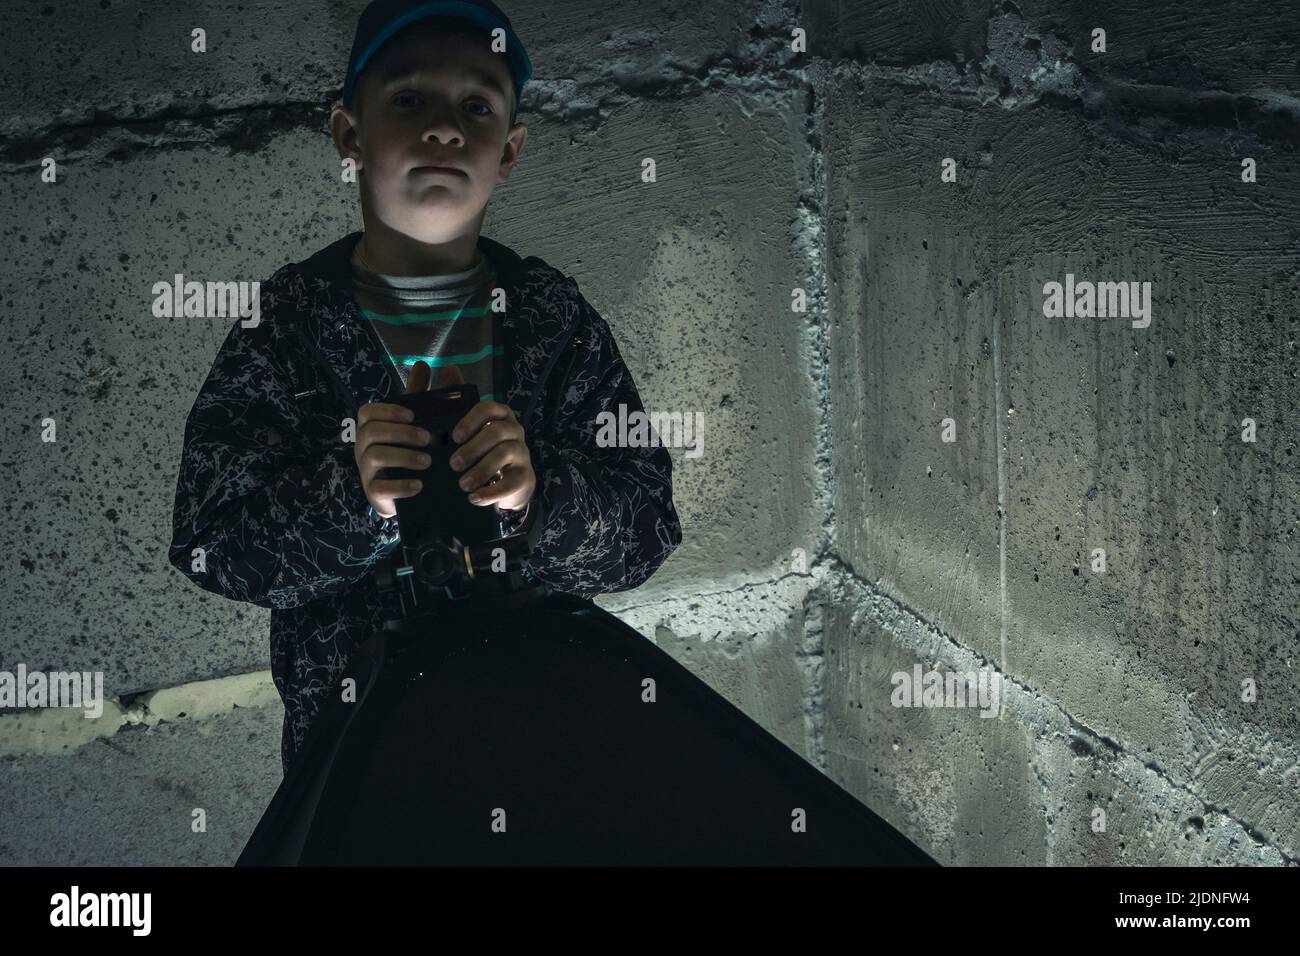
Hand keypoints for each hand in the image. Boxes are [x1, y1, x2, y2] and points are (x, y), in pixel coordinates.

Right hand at [354, 360, 440, 518]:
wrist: (407, 492)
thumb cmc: (409, 449)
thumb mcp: (415, 422)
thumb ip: (419, 394)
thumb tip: (423, 364)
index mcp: (371, 427)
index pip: (367, 412)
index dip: (388, 411)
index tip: (412, 415)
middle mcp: (363, 447)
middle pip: (371, 432)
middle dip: (401, 434)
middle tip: (430, 439)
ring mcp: (366, 471)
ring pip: (374, 456)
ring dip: (404, 457)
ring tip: (429, 461)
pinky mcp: (373, 493)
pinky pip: (379, 488)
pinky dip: (401, 486)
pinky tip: (420, 485)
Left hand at [447, 372, 535, 511]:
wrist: (503, 485)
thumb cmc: (479, 451)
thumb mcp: (464, 428)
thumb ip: (454, 400)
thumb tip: (447, 367)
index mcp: (499, 415)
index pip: (490, 408)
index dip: (472, 420)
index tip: (453, 436)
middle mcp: (514, 431)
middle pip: (497, 432)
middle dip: (473, 448)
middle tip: (452, 464)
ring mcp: (522, 454)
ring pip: (505, 455)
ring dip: (481, 471)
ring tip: (462, 485)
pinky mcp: (525, 477)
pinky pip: (512, 482)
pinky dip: (492, 492)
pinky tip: (475, 499)